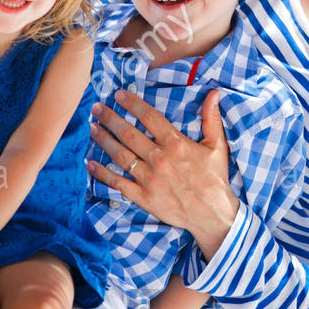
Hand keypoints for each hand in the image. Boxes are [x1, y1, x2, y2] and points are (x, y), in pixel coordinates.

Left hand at [86, 89, 239, 257]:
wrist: (213, 214)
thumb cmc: (215, 179)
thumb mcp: (217, 146)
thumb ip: (211, 118)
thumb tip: (214, 93)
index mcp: (176, 144)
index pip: (149, 117)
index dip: (132, 103)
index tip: (119, 95)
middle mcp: (159, 159)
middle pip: (128, 133)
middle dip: (110, 118)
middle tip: (97, 108)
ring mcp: (149, 179)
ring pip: (120, 155)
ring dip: (103, 140)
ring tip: (92, 128)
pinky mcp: (144, 197)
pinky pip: (118, 183)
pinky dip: (102, 174)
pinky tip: (90, 164)